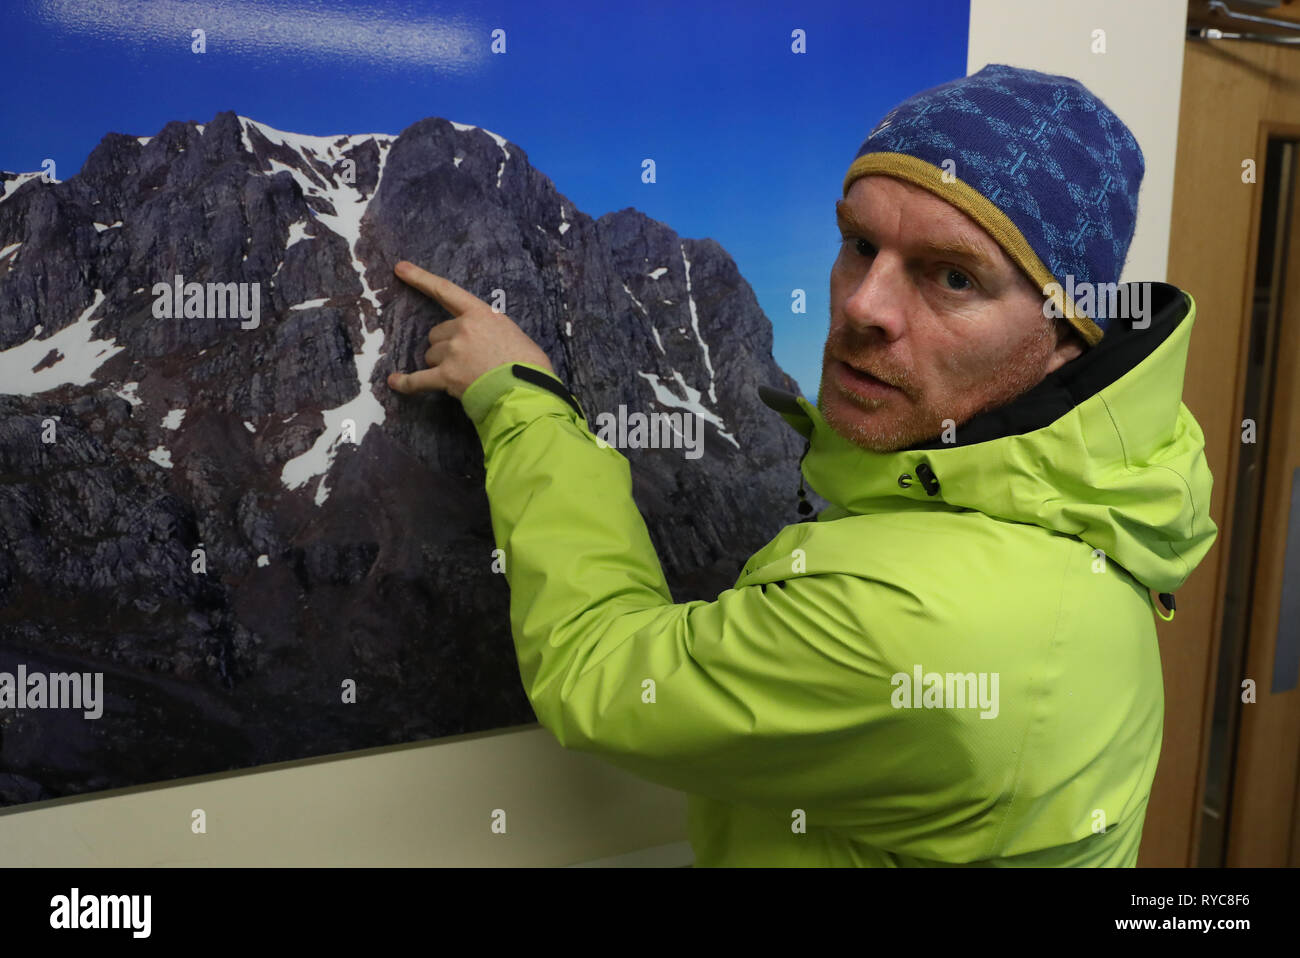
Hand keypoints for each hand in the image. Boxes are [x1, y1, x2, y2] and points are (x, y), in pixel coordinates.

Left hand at [386, 260, 554, 398]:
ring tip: (464, 376)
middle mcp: (463, 329)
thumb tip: (483, 344)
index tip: (400, 268)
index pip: (445, 291)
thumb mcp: (512, 334)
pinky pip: (418, 380)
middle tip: (466, 361)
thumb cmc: (529, 365)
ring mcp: (453, 352)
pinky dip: (406, 383)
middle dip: (445, 346)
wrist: (528, 391)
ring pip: (431, 355)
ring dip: (440, 364)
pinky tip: (394, 382)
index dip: (420, 278)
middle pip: (437, 334)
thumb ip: (491, 331)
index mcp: (481, 314)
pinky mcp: (447, 377)